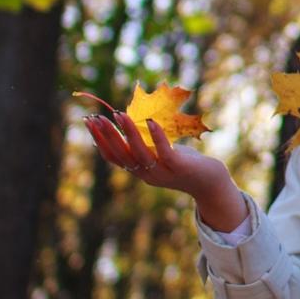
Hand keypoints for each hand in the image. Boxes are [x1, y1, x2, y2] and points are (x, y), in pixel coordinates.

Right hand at [83, 112, 240, 222]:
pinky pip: (164, 152)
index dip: (99, 140)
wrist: (210, 183)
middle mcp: (146, 174)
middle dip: (107, 135)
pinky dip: (157, 137)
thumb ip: (145, 144)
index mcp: (139, 170)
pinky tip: (151, 121)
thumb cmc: (184, 164)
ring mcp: (162, 172)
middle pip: (121, 155)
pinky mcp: (178, 167)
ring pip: (140, 152)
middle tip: (95, 117)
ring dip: (128, 133)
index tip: (89, 121)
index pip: (112, 156)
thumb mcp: (160, 153)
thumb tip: (130, 122)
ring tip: (119, 115)